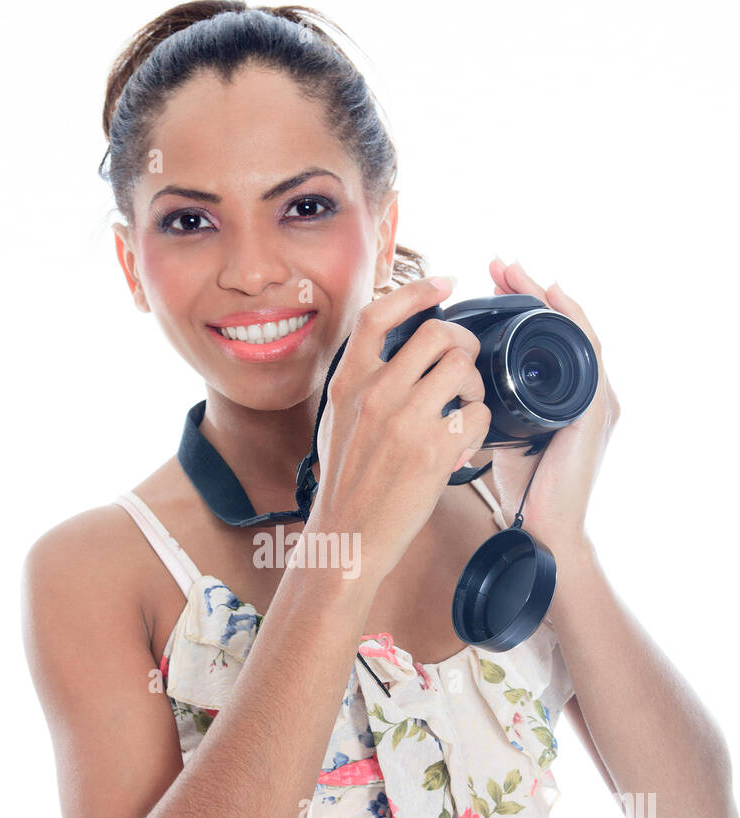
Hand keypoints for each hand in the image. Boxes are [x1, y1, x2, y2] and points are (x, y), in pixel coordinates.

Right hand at [312, 275, 490, 585]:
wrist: (348, 534)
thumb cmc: (347, 481)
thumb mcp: (339, 418)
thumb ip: (364, 381)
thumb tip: (400, 348)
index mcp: (348, 381)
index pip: (378, 313)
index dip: (416, 290)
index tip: (445, 282)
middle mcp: (374, 393)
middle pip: (436, 334)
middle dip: (463, 343)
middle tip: (466, 364)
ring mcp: (405, 420)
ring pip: (462, 369)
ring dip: (474, 385)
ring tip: (465, 409)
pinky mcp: (433, 450)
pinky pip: (476, 415)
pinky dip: (478, 426)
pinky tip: (464, 444)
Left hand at [483, 257, 620, 556]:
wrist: (544, 529)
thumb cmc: (523, 488)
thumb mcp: (499, 436)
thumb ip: (487, 407)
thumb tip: (452, 383)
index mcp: (558, 396)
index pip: (540, 339)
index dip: (519, 307)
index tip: (489, 282)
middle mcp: (580, 391)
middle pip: (560, 326)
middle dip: (531, 292)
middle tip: (502, 264)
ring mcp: (594, 398)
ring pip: (576, 331)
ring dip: (548, 298)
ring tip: (519, 274)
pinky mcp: (595, 410)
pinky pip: (589, 353)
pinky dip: (572, 323)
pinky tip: (553, 301)